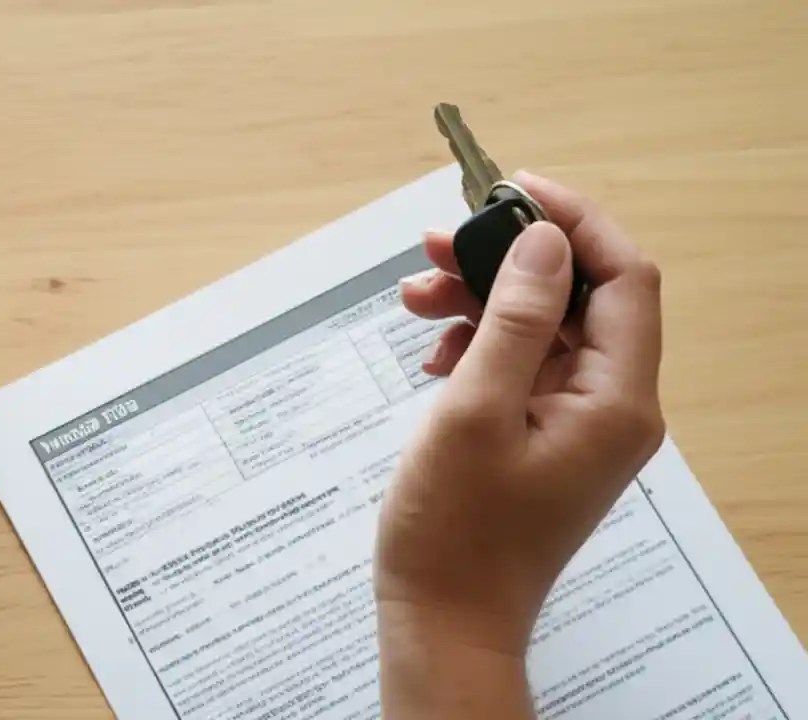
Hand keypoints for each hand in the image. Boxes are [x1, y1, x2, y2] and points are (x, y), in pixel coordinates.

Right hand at [374, 172, 664, 717]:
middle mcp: (610, 407)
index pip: (626, 278)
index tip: (511, 190)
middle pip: (576, 298)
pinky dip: (476, 347)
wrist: (444, 618)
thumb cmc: (455, 531)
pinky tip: (432, 354)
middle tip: (435, 247)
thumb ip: (513, 318)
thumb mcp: (474, 410)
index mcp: (615, 400)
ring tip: (415, 299)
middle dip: (506, 262)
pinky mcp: (542, 438)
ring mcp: (576, 425)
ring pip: (539, 329)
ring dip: (480, 302)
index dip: (573, 224)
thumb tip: (544, 241)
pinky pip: (519, 368)